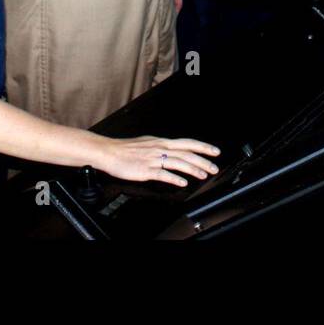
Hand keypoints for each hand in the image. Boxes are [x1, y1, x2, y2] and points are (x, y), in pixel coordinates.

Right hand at [95, 135, 220, 187]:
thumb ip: (162, 147)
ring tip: (203, 175)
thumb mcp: (148, 142)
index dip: (203, 146)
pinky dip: (174, 178)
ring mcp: (153, 159)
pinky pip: (163, 174)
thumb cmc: (126, 149)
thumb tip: (173, 150)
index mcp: (161, 142)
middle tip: (214, 167)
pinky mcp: (145, 169)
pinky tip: (182, 182)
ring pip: (178, 162)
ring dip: (193, 169)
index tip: (215, 151)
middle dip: (203, 160)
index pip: (187, 143)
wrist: (109, 152)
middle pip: (186, 153)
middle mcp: (160, 148)